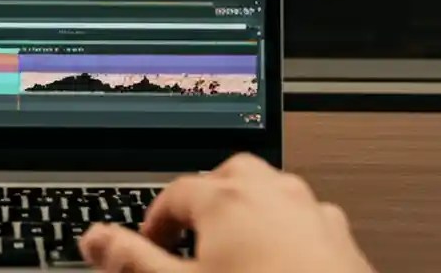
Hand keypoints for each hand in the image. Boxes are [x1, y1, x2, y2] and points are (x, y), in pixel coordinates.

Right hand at [80, 153, 375, 272]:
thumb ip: (132, 261)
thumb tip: (95, 240)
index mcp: (228, 198)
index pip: (175, 192)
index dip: (155, 221)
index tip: (148, 245)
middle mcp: (274, 194)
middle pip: (229, 176)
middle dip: (206, 201)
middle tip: (189, 237)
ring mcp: (315, 215)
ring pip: (274, 194)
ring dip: (249, 214)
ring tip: (233, 252)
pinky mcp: (345, 242)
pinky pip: (308, 222)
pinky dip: (286, 235)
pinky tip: (281, 267)